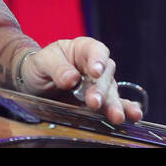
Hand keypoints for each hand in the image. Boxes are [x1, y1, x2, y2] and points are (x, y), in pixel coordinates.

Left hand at [19, 38, 143, 123]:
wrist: (32, 83)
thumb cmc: (39, 66)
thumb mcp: (42, 62)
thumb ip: (57, 68)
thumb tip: (71, 79)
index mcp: (82, 49)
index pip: (96, 50)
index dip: (98, 60)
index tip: (95, 72)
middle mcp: (94, 66)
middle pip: (105, 75)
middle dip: (101, 90)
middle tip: (94, 102)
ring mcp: (98, 85)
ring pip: (111, 92)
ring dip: (113, 104)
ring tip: (116, 116)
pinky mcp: (99, 101)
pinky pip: (113, 104)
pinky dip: (124, 110)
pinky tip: (133, 116)